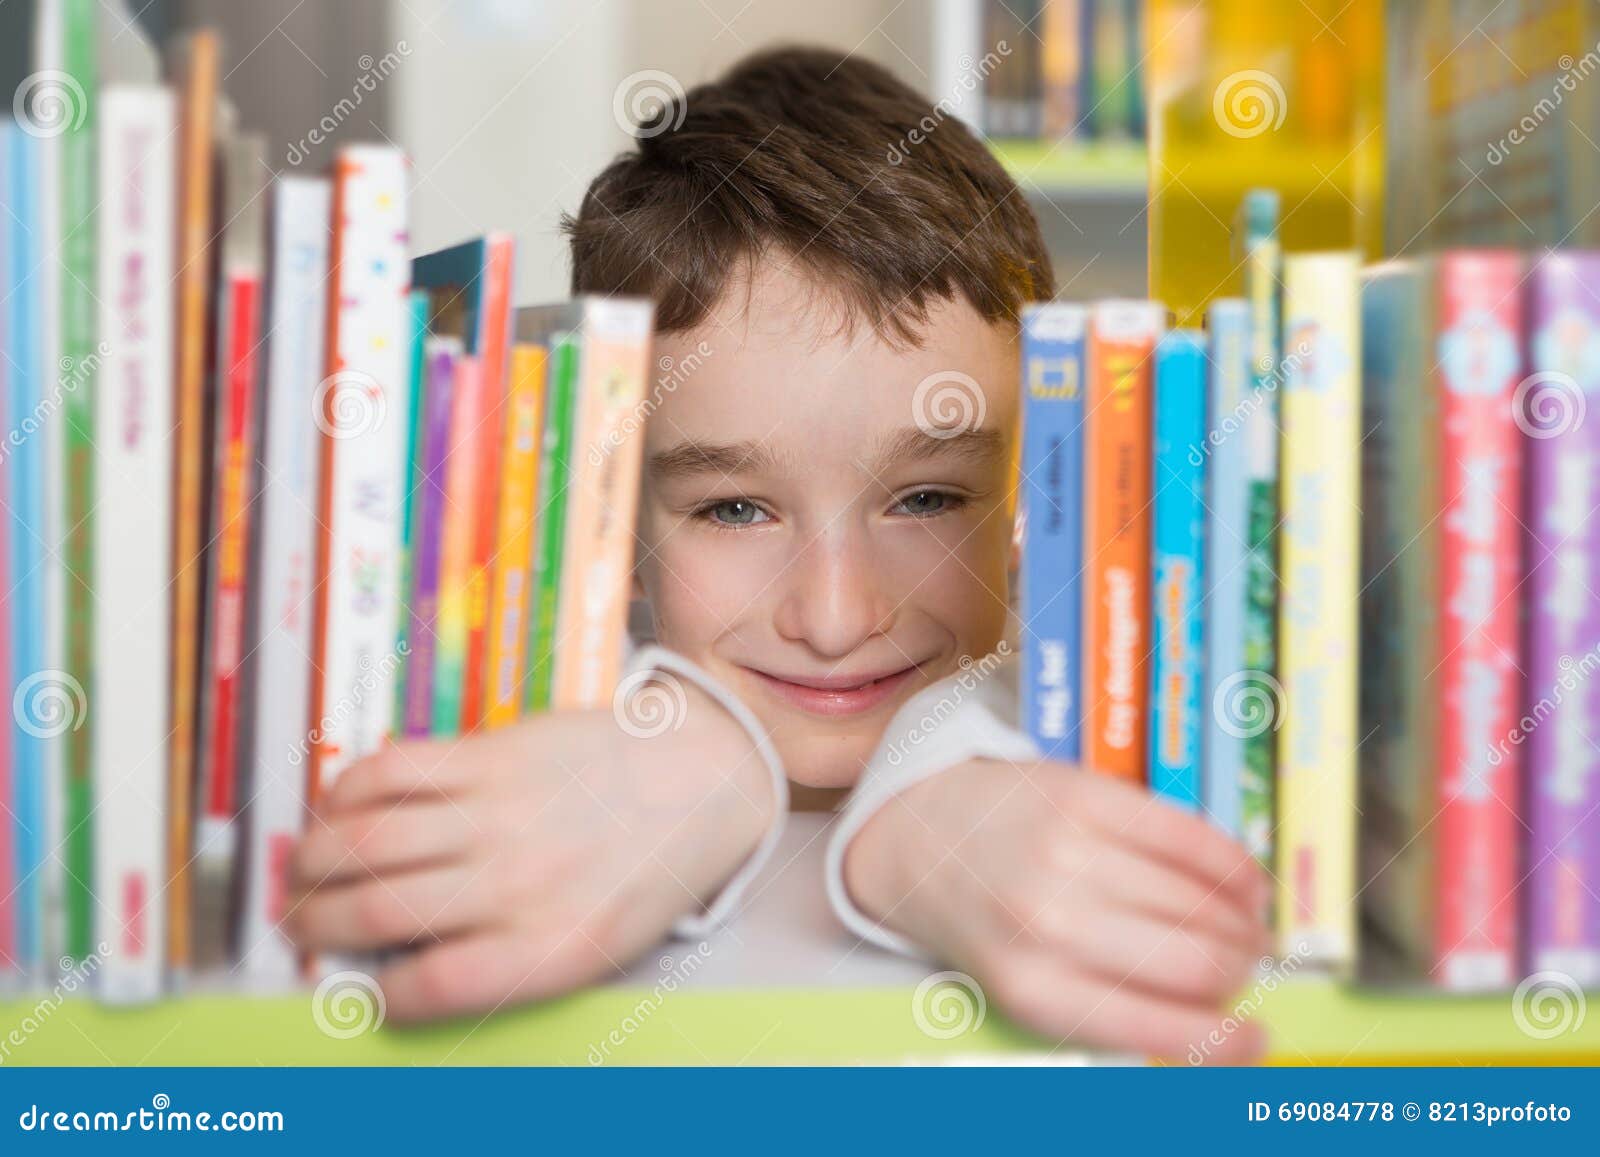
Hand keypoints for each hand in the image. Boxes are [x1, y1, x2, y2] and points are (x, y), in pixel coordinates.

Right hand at [286, 677, 773, 1020]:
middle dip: (314, 924)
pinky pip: (393, 768)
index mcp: (551, 946)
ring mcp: (502, 810)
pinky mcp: (495, 751)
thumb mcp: (597, 943)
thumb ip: (512, 959)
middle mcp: (518, 881)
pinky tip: (339, 805)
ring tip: (301, 868)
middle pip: (376, 911)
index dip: (376, 993)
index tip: (362, 986)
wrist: (707, 776)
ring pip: (366, 839)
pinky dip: (346, 789)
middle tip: (298, 922)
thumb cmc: (646, 869)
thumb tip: (408, 965)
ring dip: (311, 859)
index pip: (430, 988)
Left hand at [842, 758, 1271, 1063]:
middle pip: (1195, 960)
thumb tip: (1211, 1027)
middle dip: (1238, 971)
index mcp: (1034, 990)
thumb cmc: (987, 918)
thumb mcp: (1026, 982)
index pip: (1158, 1026)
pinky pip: (1186, 832)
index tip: (1257, 1039)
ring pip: (1199, 898)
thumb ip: (1105, 1006)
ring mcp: (1066, 852)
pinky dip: (1230, 862)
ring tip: (1246, 926)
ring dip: (1243, 920)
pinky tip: (1243, 880)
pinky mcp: (1082, 795)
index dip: (1226, 1041)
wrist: (923, 834)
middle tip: (1244, 968)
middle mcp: (1049, 923)